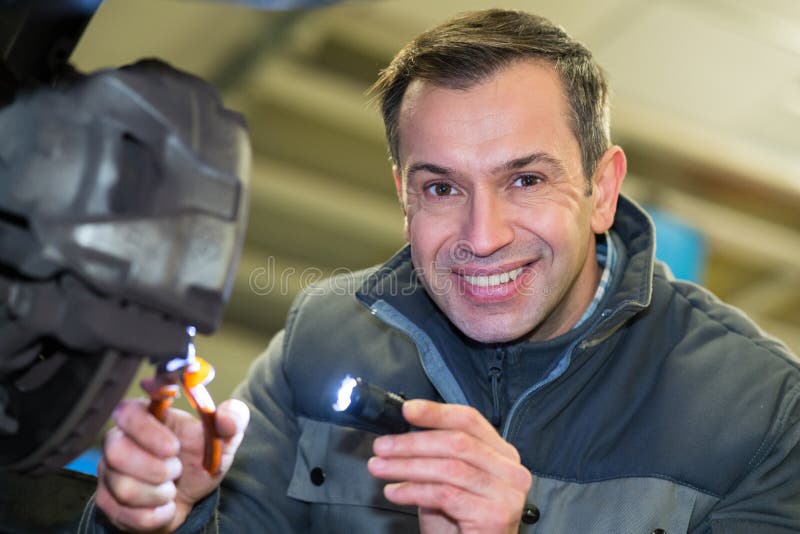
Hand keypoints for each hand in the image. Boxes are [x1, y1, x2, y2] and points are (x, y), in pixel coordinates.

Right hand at [95, 397, 249, 532]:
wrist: (190, 497)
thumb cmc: (200, 458)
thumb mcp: (224, 437)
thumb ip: (233, 419)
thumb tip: (226, 416)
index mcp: (146, 416)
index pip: (127, 411)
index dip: (146, 429)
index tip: (174, 446)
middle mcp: (119, 440)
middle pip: (117, 452)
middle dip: (157, 468)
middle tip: (177, 469)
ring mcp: (109, 472)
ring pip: (124, 488)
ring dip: (160, 493)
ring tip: (172, 487)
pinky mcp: (107, 502)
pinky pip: (126, 515)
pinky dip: (156, 515)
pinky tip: (165, 505)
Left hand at [367, 400, 531, 533]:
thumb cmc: (459, 523)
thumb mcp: (447, 481)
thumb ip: (436, 455)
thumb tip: (402, 431)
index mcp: (502, 454)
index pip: (470, 420)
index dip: (437, 412)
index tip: (407, 410)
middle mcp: (511, 471)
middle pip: (457, 443)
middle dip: (413, 442)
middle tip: (382, 446)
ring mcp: (507, 494)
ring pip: (449, 468)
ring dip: (407, 466)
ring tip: (379, 468)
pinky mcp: (496, 516)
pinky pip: (446, 494)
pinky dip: (414, 491)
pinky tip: (395, 492)